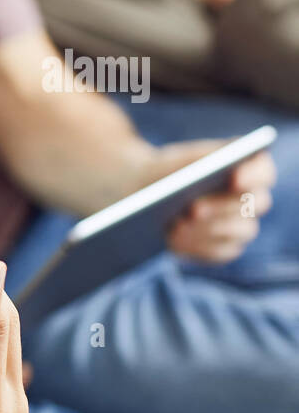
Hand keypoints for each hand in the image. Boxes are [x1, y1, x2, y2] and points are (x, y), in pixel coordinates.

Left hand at [142, 140, 274, 262]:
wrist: (148, 193)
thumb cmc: (170, 171)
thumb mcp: (178, 160)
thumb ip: (199, 161)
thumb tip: (210, 170)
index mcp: (249, 170)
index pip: (264, 173)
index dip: (254, 176)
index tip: (234, 178)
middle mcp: (253, 200)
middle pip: (255, 204)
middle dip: (223, 206)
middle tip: (195, 208)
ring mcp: (242, 227)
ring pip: (240, 231)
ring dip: (209, 228)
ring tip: (179, 224)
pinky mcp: (224, 249)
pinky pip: (220, 252)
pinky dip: (198, 246)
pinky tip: (174, 239)